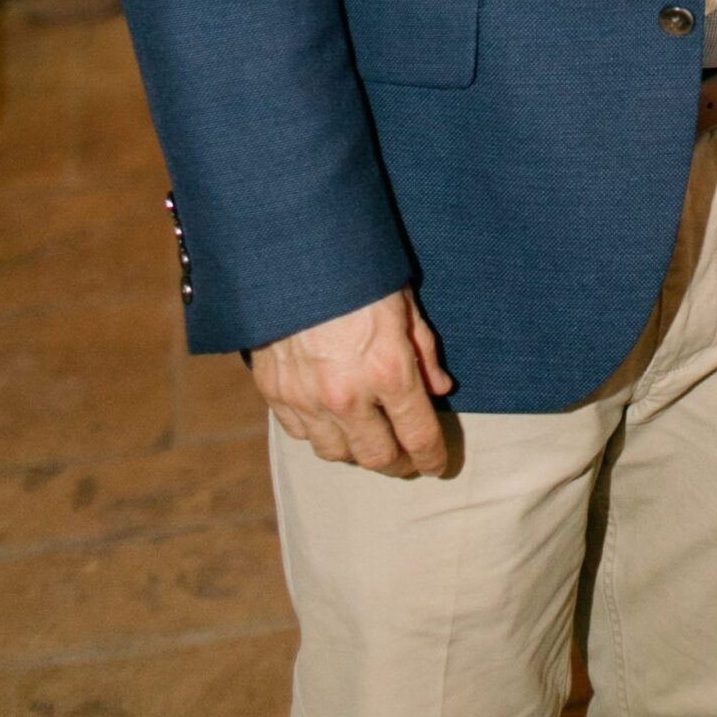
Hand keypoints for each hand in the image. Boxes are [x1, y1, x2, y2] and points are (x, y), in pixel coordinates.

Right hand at [252, 288, 452, 476]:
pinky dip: (322, 433)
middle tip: (408, 459)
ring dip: (359, 451)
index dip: (433, 457)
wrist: (290, 252)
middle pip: (378, 458)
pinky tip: (333, 419)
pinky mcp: (275, 393)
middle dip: (400, 464)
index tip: (438, 465)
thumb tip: (440, 389)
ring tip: (371, 438)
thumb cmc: (356, 271)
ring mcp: (306, 398)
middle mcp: (346, 394)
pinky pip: (303, 434)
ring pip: (338, 453)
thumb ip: (423, 351)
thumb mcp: (403, 303)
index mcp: (387, 370)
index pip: (418, 436)